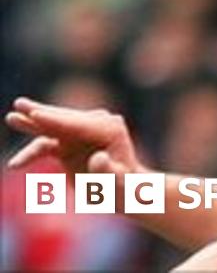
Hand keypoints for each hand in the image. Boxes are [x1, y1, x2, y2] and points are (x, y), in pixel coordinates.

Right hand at [5, 97, 145, 178]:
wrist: (123, 191)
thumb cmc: (123, 188)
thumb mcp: (118, 183)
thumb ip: (107, 170)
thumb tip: (98, 158)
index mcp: (111, 128)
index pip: (77, 124)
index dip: (55, 120)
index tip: (35, 114)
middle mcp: (97, 124)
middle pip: (63, 119)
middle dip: (40, 114)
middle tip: (19, 104)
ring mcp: (82, 131)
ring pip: (52, 127)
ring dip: (32, 123)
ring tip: (12, 115)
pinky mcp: (69, 142)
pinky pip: (46, 144)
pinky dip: (31, 153)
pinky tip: (15, 165)